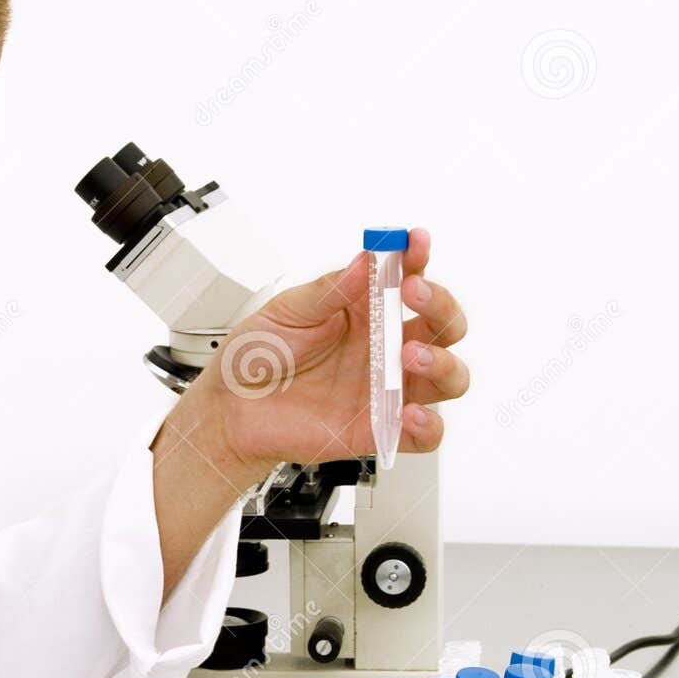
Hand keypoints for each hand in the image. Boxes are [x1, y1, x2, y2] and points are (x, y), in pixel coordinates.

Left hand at [184, 228, 468, 487]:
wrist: (231, 409)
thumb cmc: (258, 356)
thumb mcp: (287, 311)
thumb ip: (329, 291)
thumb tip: (366, 261)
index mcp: (366, 311)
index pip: (410, 278)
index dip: (419, 258)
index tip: (415, 243)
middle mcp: (385, 348)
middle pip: (443, 326)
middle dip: (440, 306)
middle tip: (415, 294)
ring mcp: (386, 389)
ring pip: (447, 377)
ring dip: (443, 362)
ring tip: (411, 355)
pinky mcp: (379, 429)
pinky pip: (423, 434)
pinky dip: (428, 425)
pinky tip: (411, 414)